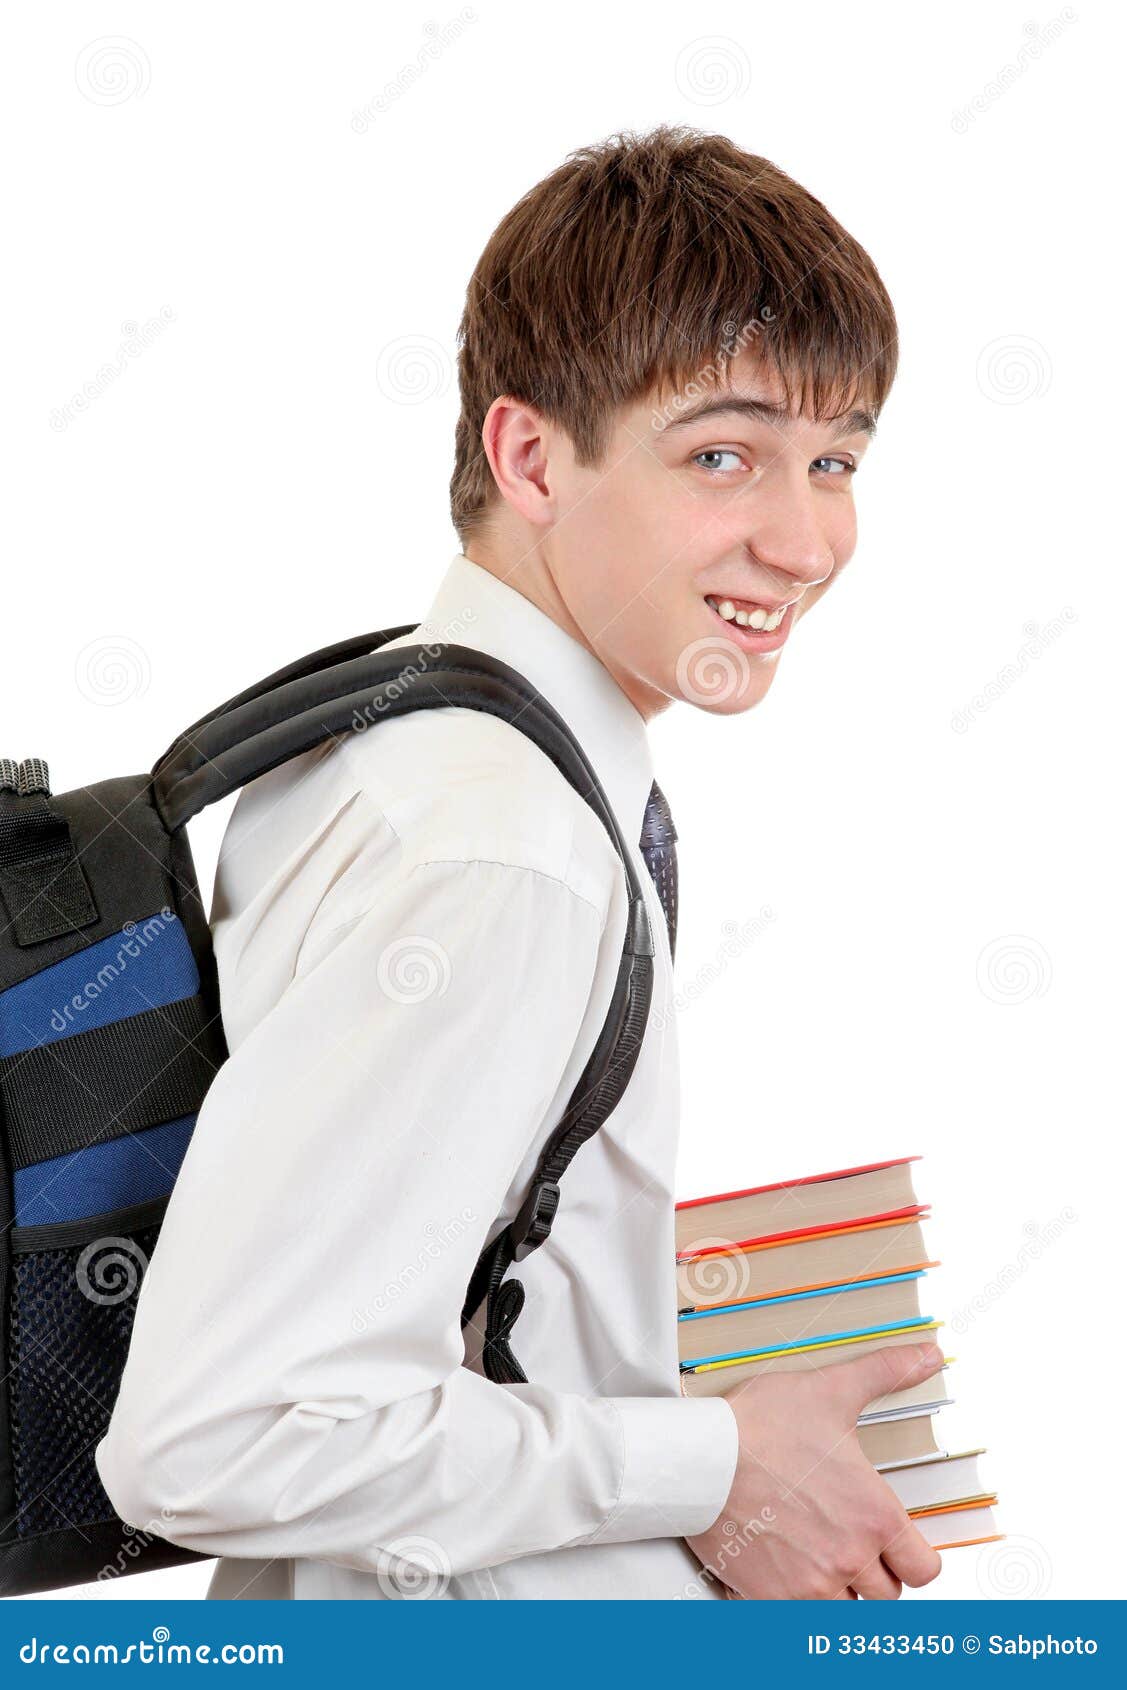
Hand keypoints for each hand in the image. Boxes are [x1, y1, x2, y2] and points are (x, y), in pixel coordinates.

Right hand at [685, 1340, 945, 1600]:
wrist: (698, 1458)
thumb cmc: (760, 1426)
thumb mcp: (830, 1390)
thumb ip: (885, 1372)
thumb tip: (928, 1353)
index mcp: (874, 1516)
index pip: (924, 1570)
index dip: (913, 1558)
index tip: (898, 1547)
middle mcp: (849, 1558)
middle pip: (886, 1595)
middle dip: (872, 1572)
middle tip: (848, 1542)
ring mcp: (810, 1586)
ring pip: (847, 1613)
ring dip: (839, 1591)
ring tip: (818, 1557)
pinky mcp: (770, 1600)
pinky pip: (801, 1622)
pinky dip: (797, 1603)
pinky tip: (785, 1572)